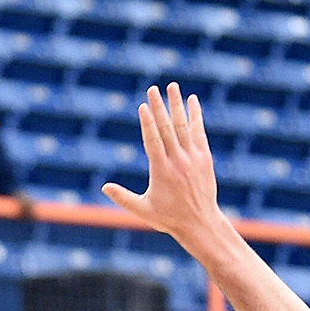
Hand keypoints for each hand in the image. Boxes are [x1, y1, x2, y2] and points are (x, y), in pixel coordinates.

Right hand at [102, 83, 222, 243]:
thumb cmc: (169, 218)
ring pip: (184, 126)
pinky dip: (196, 116)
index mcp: (162, 171)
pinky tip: (192, 101)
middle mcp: (178, 161)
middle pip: (167, 128)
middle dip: (159, 107)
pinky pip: (199, 132)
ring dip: (177, 105)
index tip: (143, 106)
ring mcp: (193, 158)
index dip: (147, 122)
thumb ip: (123, 197)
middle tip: (152, 89)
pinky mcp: (205, 158)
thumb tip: (104, 187)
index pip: (153, 141)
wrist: (200, 223)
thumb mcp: (142, 210)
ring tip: (171, 86)